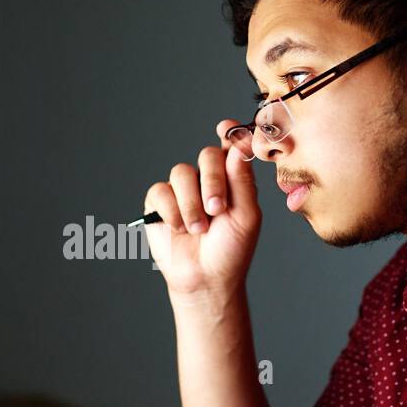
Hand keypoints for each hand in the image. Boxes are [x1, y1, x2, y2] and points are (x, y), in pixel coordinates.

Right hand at [141, 119, 261, 298]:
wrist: (205, 278)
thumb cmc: (231, 249)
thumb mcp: (246, 216)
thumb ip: (243, 181)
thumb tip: (238, 145)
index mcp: (233, 178)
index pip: (232, 146)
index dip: (230, 133)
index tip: (226, 128)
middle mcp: (208, 178)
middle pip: (207, 155)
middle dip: (211, 181)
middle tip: (216, 209)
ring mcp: (183, 188)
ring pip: (181, 173)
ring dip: (191, 204)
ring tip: (198, 229)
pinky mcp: (159, 201)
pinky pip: (161, 191)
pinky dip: (171, 210)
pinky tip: (179, 228)